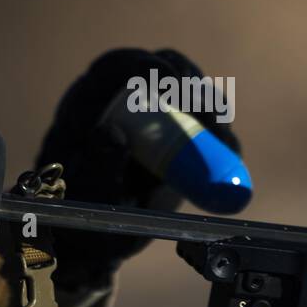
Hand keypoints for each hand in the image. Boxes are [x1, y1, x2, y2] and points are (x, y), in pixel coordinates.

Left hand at [37, 47, 241, 300]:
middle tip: (210, 116)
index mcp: (89, 104)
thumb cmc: (78, 217)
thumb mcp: (84, 197)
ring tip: (222, 141)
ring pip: (192, 94)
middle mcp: (124, 101)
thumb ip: (95, 168)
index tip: (173, 84)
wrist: (95, 240)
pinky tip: (228, 156)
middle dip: (192, 86)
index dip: (147, 66)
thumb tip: (112, 133)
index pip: (118, 66)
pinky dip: (222, 140)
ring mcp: (155, 117)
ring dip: (213, 111)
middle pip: (165, 70)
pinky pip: (207, 129)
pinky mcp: (180, 139)